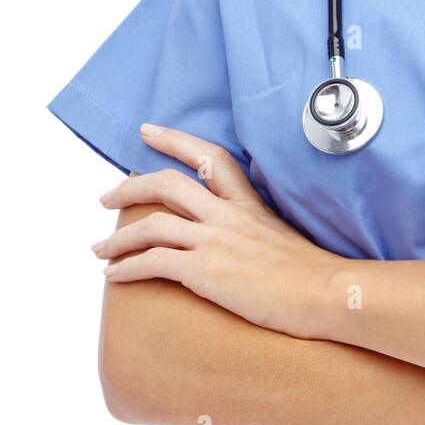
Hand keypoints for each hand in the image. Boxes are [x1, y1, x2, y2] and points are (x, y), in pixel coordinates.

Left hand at [90, 123, 334, 336]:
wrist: (324, 293)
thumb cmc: (312, 274)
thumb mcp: (283, 235)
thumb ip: (257, 228)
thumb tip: (243, 239)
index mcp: (248, 203)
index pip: (209, 156)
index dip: (175, 140)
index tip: (148, 131)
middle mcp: (228, 215)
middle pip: (168, 184)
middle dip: (130, 187)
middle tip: (106, 197)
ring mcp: (214, 240)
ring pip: (151, 224)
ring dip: (117, 238)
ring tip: (99, 250)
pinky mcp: (204, 270)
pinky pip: (152, 262)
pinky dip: (126, 267)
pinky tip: (114, 275)